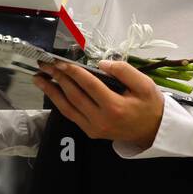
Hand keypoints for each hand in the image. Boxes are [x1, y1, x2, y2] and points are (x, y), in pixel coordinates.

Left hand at [34, 59, 164, 148]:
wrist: (153, 131)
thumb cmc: (149, 105)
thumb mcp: (144, 84)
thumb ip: (124, 71)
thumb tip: (101, 63)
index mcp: (114, 107)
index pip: (89, 86)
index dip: (74, 72)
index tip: (61, 62)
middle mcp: (101, 119)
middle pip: (74, 96)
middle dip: (58, 78)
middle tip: (45, 64)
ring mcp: (94, 128)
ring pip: (68, 108)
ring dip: (52, 91)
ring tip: (39, 78)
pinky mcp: (90, 131)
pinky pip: (71, 115)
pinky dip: (59, 102)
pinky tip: (52, 91)